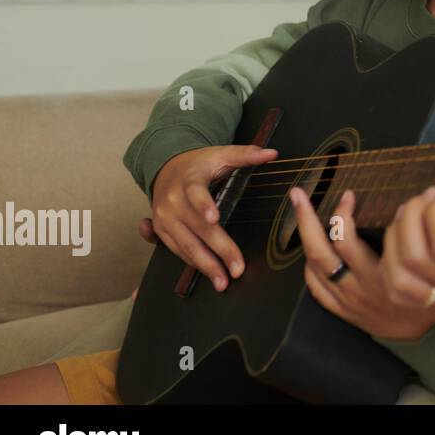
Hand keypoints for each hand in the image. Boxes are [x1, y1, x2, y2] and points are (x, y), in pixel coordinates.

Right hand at [141, 144, 276, 292]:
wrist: (166, 169)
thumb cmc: (199, 164)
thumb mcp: (221, 154)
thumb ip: (246, 154)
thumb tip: (272, 153)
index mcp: (189, 180)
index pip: (196, 193)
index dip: (204, 205)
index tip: (215, 218)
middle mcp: (173, 201)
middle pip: (197, 228)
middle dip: (218, 250)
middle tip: (236, 269)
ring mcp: (165, 219)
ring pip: (185, 245)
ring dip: (204, 265)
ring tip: (223, 281)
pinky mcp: (162, 231)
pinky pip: (177, 250)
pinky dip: (193, 263)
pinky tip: (209, 274)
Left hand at [290, 187, 434, 341]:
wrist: (429, 334)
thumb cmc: (434, 293)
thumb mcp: (432, 263)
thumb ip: (422, 233)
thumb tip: (419, 200)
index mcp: (380, 272)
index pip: (347, 238)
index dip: (343, 212)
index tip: (349, 193)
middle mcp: (360, 287)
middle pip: (320, 250)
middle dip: (306, 219)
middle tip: (298, 195)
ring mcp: (349, 301)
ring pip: (315, 268)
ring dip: (305, 239)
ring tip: (302, 215)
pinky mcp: (346, 312)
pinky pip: (318, 291)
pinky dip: (309, 271)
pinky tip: (311, 255)